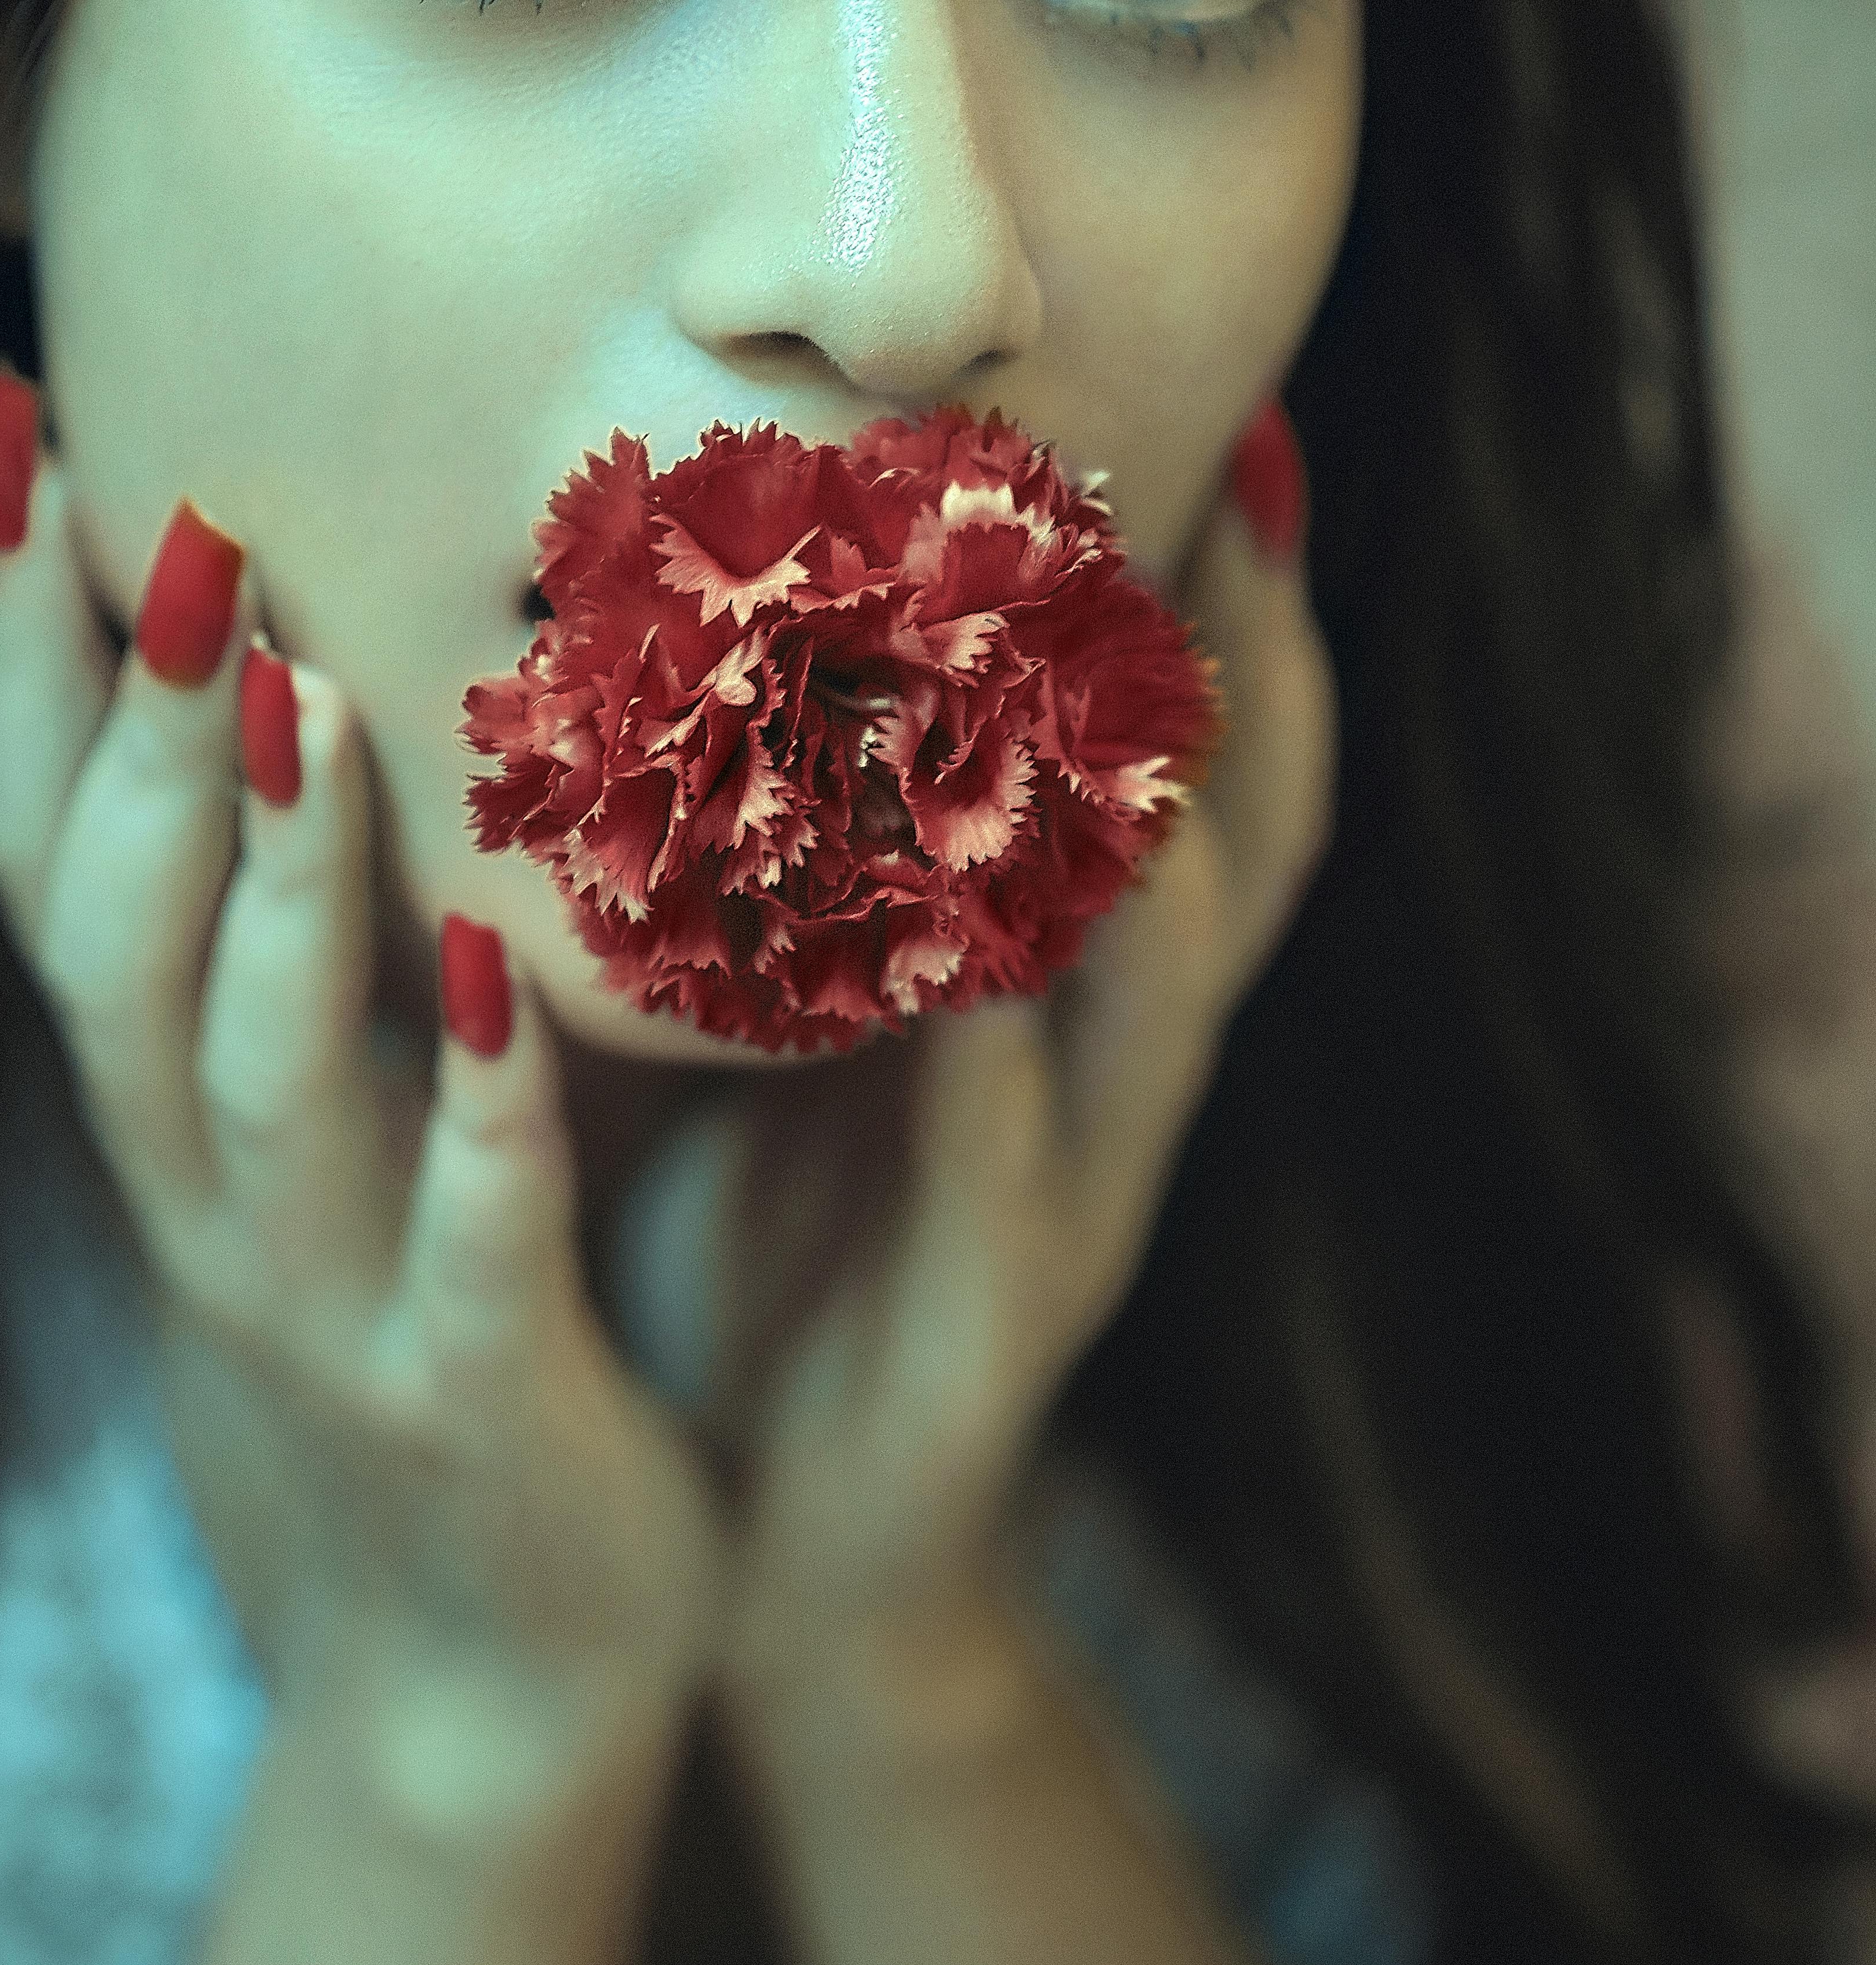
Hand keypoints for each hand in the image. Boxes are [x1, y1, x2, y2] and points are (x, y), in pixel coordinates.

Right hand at [0, 370, 725, 1828]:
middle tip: (179, 509)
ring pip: (254, 1076)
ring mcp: (323, 1303)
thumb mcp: (354, 1110)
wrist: (501, 1674)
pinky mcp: (470, 1400)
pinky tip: (486, 979)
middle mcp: (204, 1193)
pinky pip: (459, 1245)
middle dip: (127, 727)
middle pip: (107, 938)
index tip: (16, 420)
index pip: (43, 848)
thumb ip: (335, 918)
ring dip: (272, 885)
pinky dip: (469, 1112)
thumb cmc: (438, 1322)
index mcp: (174, 1102)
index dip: (11, 650)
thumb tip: (358, 651)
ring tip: (301, 700)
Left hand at [706, 439, 1336, 1706]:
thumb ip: (805, 854)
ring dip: (1154, 847)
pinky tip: (980, 987)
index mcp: (1063, 996)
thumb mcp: (794, 1019)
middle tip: (1241, 472)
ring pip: (1158, 1007)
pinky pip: (1007, 1189)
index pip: (1180, 769)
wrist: (772, 1551)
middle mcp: (1104, 1084)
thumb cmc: (770, 1243)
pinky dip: (998, 1084)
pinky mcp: (993, 1336)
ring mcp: (1070, 1208)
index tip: (1230, 413)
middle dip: (1241, 665)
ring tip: (1144, 684)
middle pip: (1229, 849)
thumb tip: (722, 621)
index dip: (1221, 605)